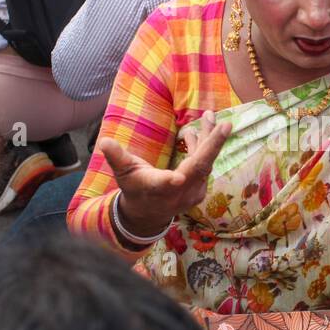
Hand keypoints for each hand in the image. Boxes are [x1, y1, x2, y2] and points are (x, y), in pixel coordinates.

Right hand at [101, 111, 231, 238]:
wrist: (148, 214)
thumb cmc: (134, 188)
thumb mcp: (123, 173)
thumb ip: (116, 157)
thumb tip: (104, 141)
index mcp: (157, 189)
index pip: (163, 186)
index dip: (170, 182)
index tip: (177, 177)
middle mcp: (179, 192)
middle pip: (198, 168)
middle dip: (212, 145)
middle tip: (225, 124)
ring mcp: (193, 191)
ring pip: (205, 162)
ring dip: (210, 139)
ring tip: (210, 116)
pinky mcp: (200, 187)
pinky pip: (205, 164)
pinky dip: (206, 146)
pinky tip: (204, 127)